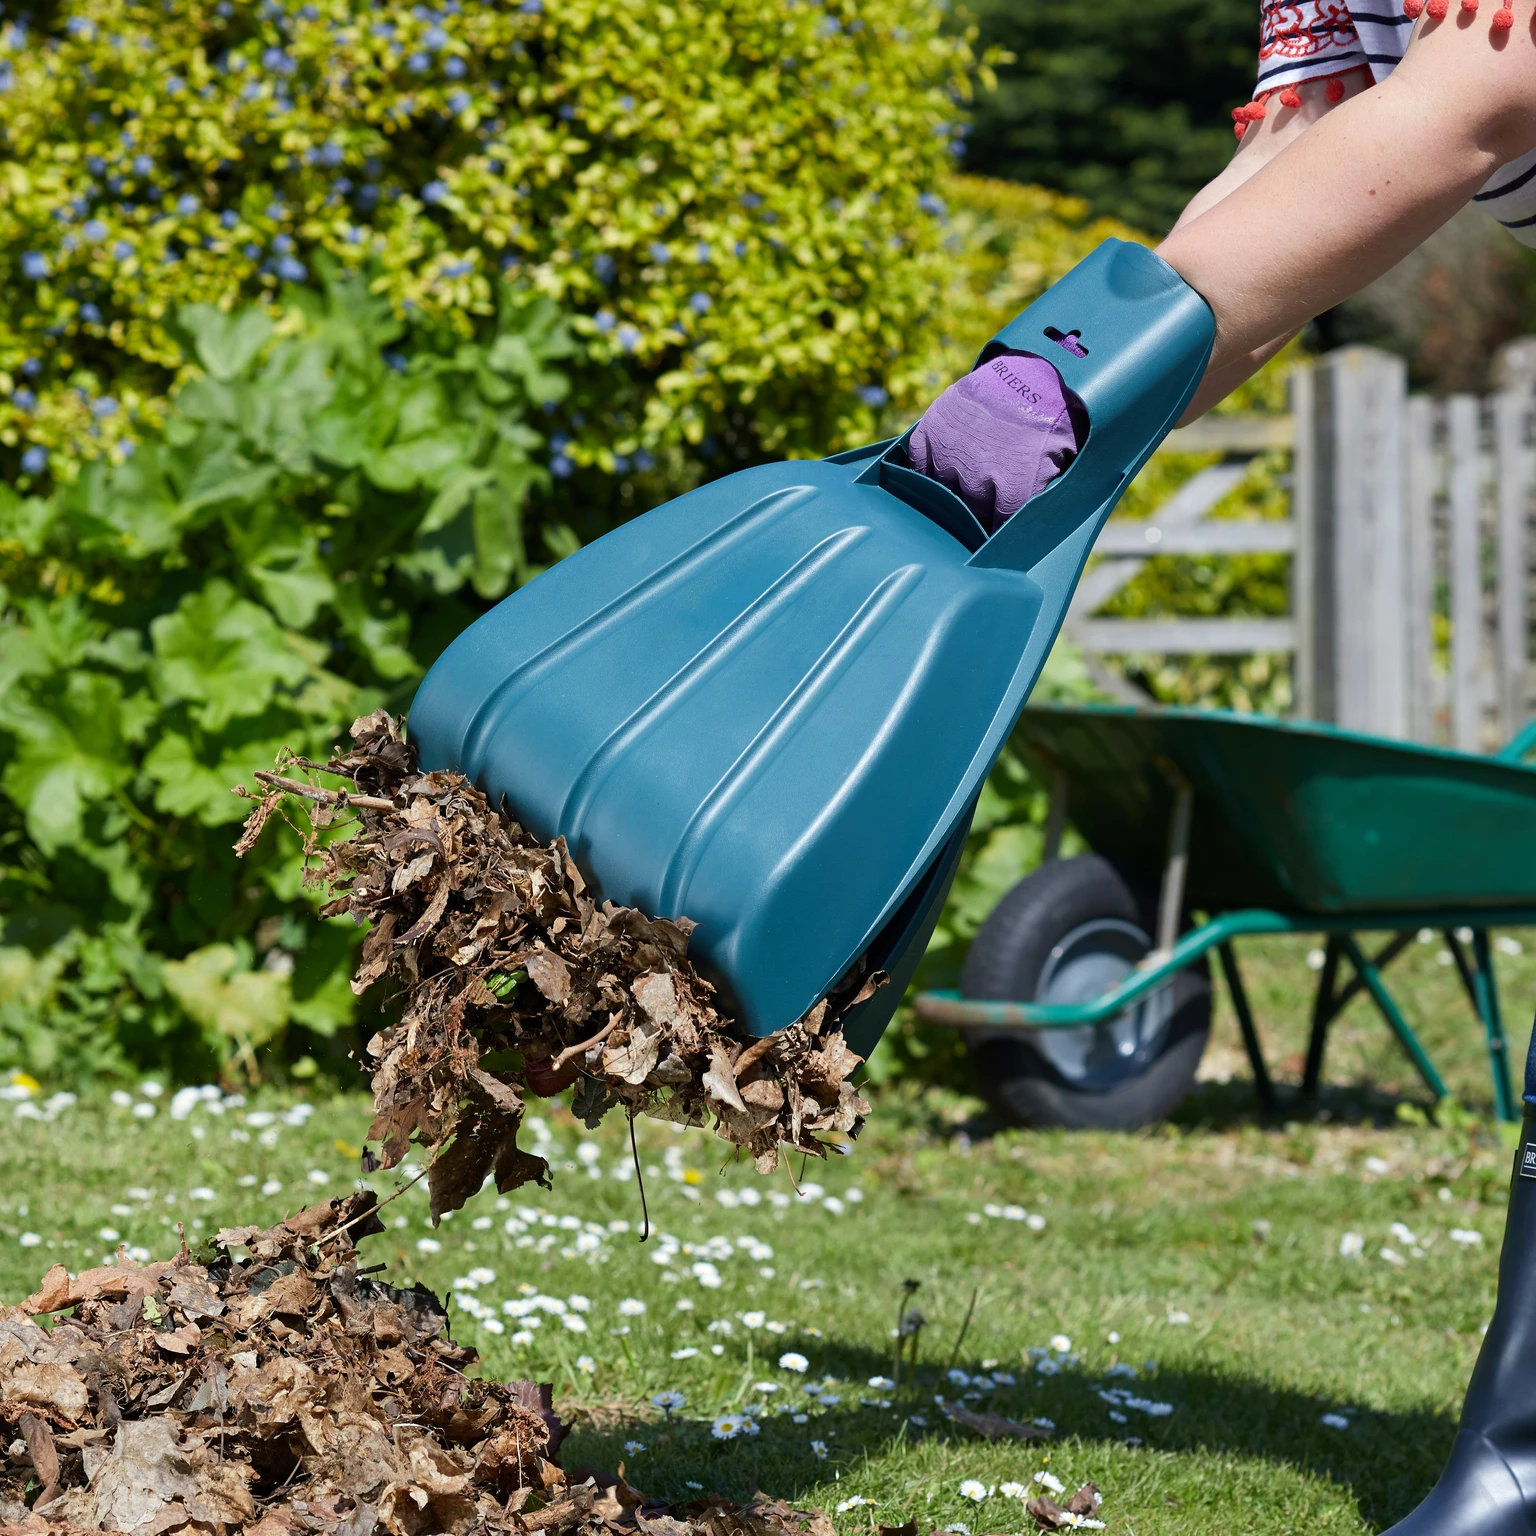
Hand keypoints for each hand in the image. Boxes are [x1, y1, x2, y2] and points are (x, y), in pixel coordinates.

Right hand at [907, 350, 1082, 531]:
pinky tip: (938, 474)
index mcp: (1015, 485)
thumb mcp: (1065, 459)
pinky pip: (919, 464)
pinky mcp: (933, 428)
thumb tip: (1039, 522)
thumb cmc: (1056, 416)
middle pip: (971, 510)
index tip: (1001, 531)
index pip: (999, 527)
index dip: (1001, 530)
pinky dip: (926, 471)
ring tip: (964, 488)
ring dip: (954, 491)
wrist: (1035, 366)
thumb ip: (1045, 494)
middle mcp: (978, 473)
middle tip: (986, 507)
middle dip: (980, 511)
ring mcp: (952, 450)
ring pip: (944, 491)